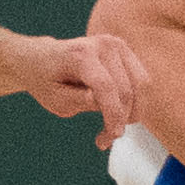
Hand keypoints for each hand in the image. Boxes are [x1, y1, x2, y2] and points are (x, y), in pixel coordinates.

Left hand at [19, 31, 150, 149]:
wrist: (43, 58)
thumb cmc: (46, 81)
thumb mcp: (54, 99)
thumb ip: (79, 101)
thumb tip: (104, 103)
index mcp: (80, 54)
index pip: (106, 87)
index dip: (113, 114)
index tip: (112, 137)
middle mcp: (103, 44)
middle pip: (125, 89)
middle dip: (120, 119)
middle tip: (104, 140)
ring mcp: (117, 45)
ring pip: (140, 85)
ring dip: (131, 113)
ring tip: (111, 130)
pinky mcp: (126, 51)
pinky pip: (141, 81)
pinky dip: (134, 102)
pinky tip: (117, 114)